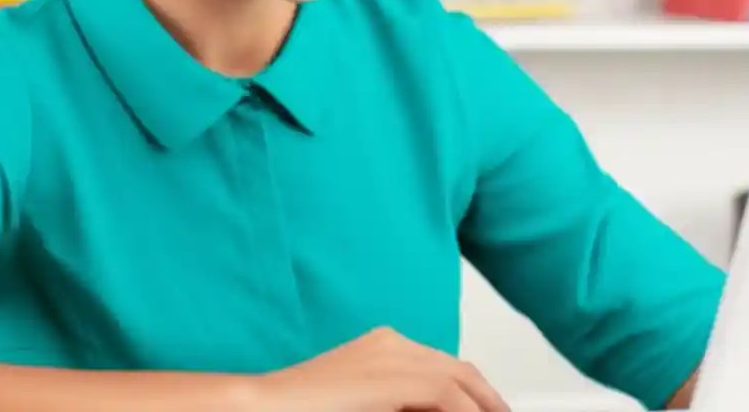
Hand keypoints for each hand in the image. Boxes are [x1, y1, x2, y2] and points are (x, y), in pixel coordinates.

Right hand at [250, 326, 510, 411]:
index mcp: (383, 347)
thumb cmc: (301, 410)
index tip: (487, 411)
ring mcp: (391, 355)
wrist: (261, 407)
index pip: (444, 366)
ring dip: (484, 406)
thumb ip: (398, 406)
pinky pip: (447, 396)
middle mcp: (392, 344)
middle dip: (487, 399)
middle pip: (459, 368)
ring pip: (459, 379)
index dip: (473, 393)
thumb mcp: (364, 408)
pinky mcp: (390, 375)